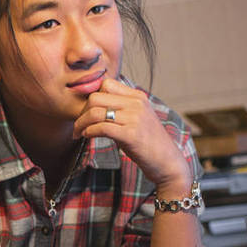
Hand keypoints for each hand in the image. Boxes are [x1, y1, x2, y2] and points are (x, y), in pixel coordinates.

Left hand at [73, 78, 190, 193]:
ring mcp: (135, 118)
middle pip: (96, 97)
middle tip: (79, 125)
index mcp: (138, 97)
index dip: (91, 97)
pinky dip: (89, 132)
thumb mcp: (135, 119)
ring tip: (78, 133)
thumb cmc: (148, 143)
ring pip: (95, 112)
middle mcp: (137, 104)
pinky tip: (86, 137)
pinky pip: (101, 128)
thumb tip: (93, 106)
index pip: (106, 84)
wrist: (168, 162)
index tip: (86, 112)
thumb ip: (119, 109)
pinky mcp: (131, 135)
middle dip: (82, 112)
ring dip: (81, 124)